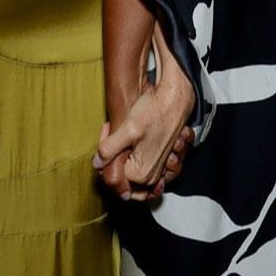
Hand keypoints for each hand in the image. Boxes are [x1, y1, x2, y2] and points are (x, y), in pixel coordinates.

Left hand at [93, 25, 195, 200]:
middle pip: (123, 180)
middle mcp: (151, 174)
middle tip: (113, 133)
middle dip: (114, 159)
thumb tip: (96, 162)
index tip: (107, 133)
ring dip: (125, 158)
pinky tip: (135, 137)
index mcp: (140, 171)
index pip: (113, 178)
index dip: (105, 158)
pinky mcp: (164, 155)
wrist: (179, 95)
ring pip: (135, 174)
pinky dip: (139, 155)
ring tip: (123, 134)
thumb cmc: (154, 109)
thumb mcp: (128, 126)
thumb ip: (110, 146)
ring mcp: (159, 166)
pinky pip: (147, 165)